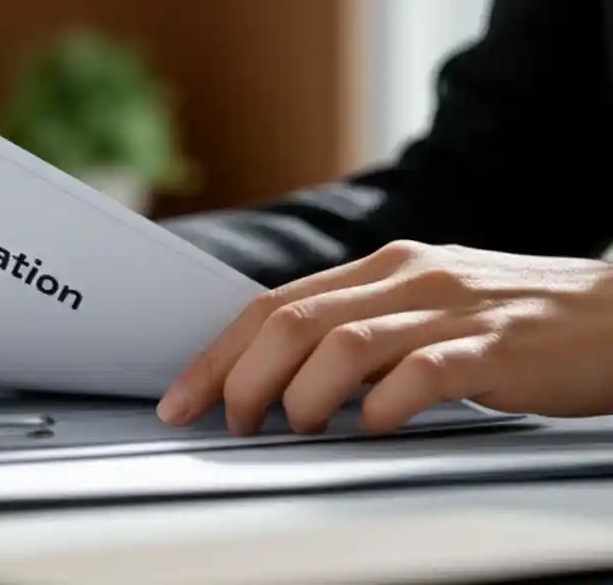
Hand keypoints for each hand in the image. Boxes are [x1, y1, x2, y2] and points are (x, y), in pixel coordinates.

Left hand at [156, 240, 612, 434]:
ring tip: (291, 427)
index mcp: (384, 267)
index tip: (181, 396)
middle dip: (242, 376)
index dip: (219, 352)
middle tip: (229, 421)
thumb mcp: (427, 306)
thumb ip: (361, 325)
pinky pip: (421, 374)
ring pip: (344, 343)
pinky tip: (371, 427)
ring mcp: (451, 311)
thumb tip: (278, 372)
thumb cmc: (514, 319)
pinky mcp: (495, 348)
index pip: (277, 304)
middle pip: (294, 321)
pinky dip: (383, 405)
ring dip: (301, 393)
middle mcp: (409, 278)